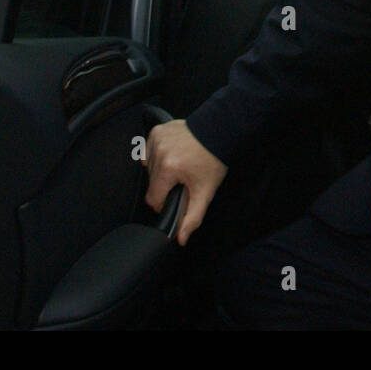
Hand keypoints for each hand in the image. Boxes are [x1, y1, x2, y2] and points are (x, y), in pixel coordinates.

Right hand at [143, 119, 226, 246]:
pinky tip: (174, 154)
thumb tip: (180, 238)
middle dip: (166, 185)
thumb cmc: (214, 160)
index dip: (165, 202)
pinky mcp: (157, 131)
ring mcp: (156, 140)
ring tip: (180, 165)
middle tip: (183, 179)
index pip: (153, 199)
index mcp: (168, 169)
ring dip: (161, 170)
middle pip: (152, 183)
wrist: (221, 131)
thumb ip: (192, 217)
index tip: (178, 195)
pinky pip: (149, 150)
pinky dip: (158, 154)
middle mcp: (159, 153)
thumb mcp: (205, 191)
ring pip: (149, 167)